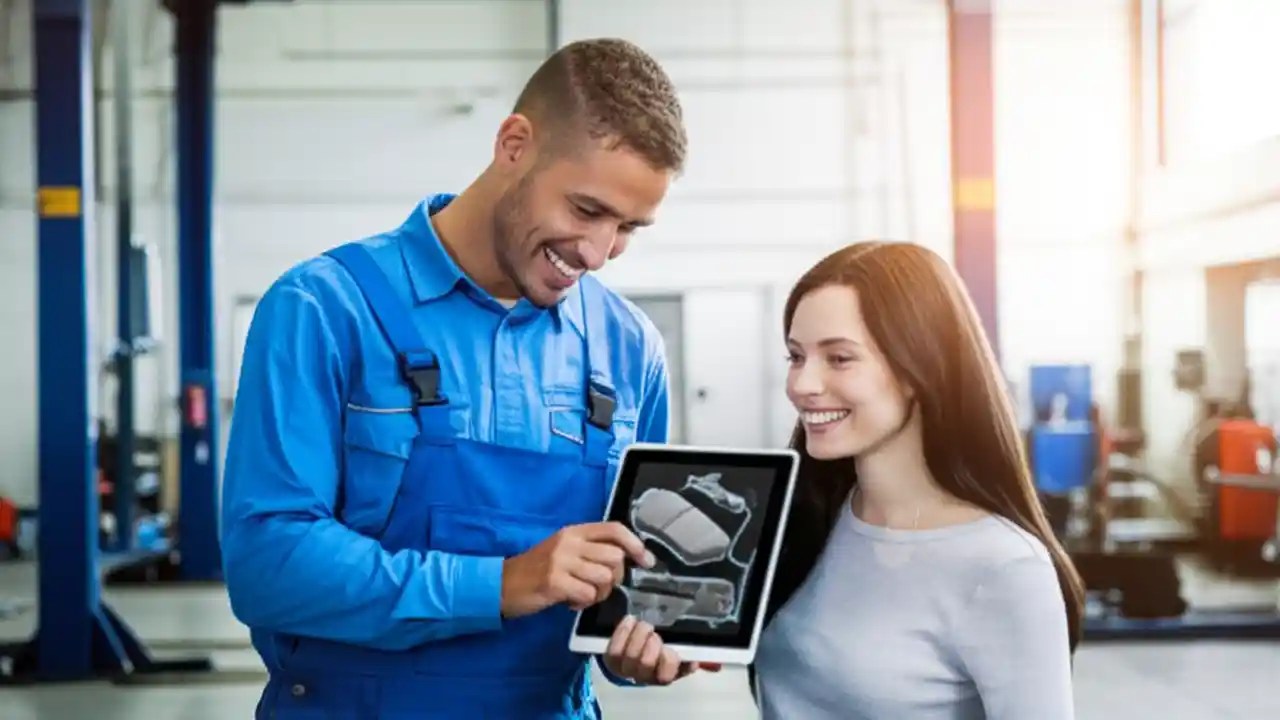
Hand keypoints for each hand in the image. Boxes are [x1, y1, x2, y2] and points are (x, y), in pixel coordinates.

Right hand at [500, 521, 654, 618]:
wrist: (502, 584)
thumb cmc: (536, 570)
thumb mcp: (563, 551)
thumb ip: (589, 550)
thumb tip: (624, 558)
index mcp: (573, 531)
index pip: (614, 529)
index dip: (635, 544)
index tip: (645, 560)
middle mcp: (568, 542)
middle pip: (615, 557)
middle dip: (615, 577)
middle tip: (600, 586)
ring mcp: (561, 561)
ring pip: (604, 577)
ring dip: (599, 593)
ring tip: (583, 595)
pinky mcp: (554, 582)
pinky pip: (587, 594)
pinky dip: (584, 602)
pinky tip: (570, 602)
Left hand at [601, 615, 722, 685]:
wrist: (632, 655)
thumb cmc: (661, 650)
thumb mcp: (683, 651)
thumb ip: (700, 654)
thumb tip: (717, 664)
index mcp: (667, 674)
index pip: (667, 676)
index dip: (669, 661)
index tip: (671, 648)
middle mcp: (645, 676)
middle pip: (645, 663)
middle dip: (651, 643)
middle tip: (654, 632)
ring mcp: (626, 669)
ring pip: (630, 655)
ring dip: (638, 635)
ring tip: (643, 625)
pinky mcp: (611, 660)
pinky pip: (614, 648)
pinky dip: (623, 631)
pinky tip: (630, 621)